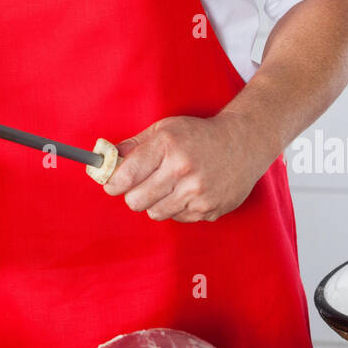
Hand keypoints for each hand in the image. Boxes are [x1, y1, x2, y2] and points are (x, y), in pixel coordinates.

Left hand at [103, 113, 270, 222]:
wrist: (244, 142)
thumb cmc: (198, 135)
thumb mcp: (164, 128)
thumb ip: (133, 146)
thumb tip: (103, 160)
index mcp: (167, 145)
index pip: (125, 176)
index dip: (112, 183)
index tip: (111, 184)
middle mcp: (182, 169)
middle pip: (136, 201)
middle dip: (132, 195)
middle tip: (139, 187)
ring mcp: (198, 192)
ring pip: (155, 213)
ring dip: (155, 203)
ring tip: (168, 187)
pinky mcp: (211, 209)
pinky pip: (178, 218)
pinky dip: (177, 209)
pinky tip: (187, 192)